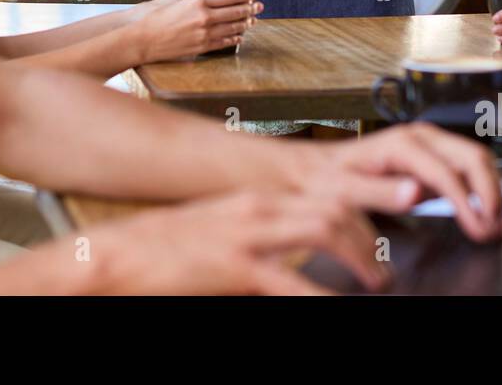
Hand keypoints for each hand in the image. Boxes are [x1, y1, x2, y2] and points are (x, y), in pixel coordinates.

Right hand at [77, 191, 390, 294]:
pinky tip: (340, 306)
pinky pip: (292, 281)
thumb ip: (254, 236)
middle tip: (385, 263)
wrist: (115, 255)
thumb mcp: (217, 232)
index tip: (377, 234)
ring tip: (376, 282)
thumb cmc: (161, 250)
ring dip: (359, 255)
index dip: (360, 213)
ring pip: (324, 227)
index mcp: (254, 201)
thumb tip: (286, 255)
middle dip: (368, 233)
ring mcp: (248, 235)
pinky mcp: (236, 266)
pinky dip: (323, 296)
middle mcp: (257, 208)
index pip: (324, 195)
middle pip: (334, 206)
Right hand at [130, 0, 262, 60]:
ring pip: (232, 27)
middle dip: (250, 8)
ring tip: (253, 20)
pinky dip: (234, 38)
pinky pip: (224, 42)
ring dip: (246, 23)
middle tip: (259, 6)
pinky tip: (240, 36)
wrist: (143, 39)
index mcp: (198, 1)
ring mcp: (204, 33)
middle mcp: (204, 17)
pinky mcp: (201, 47)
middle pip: (235, 12)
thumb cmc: (155, 17)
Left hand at [295, 123, 501, 241]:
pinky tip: (484, 212)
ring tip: (494, 224)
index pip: (448, 173)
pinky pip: (470, 167)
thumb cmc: (330, 178)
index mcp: (402, 144)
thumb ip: (380, 191)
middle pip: (473, 157)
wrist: (322, 167)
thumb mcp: (346, 188)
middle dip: (491, 192)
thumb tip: (415, 193)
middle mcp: (421, 137)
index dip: (468, 202)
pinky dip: (483, 188)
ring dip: (492, 190)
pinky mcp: (434, 156)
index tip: (479, 228)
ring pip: (478, 159)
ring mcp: (430, 144)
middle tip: (494, 227)